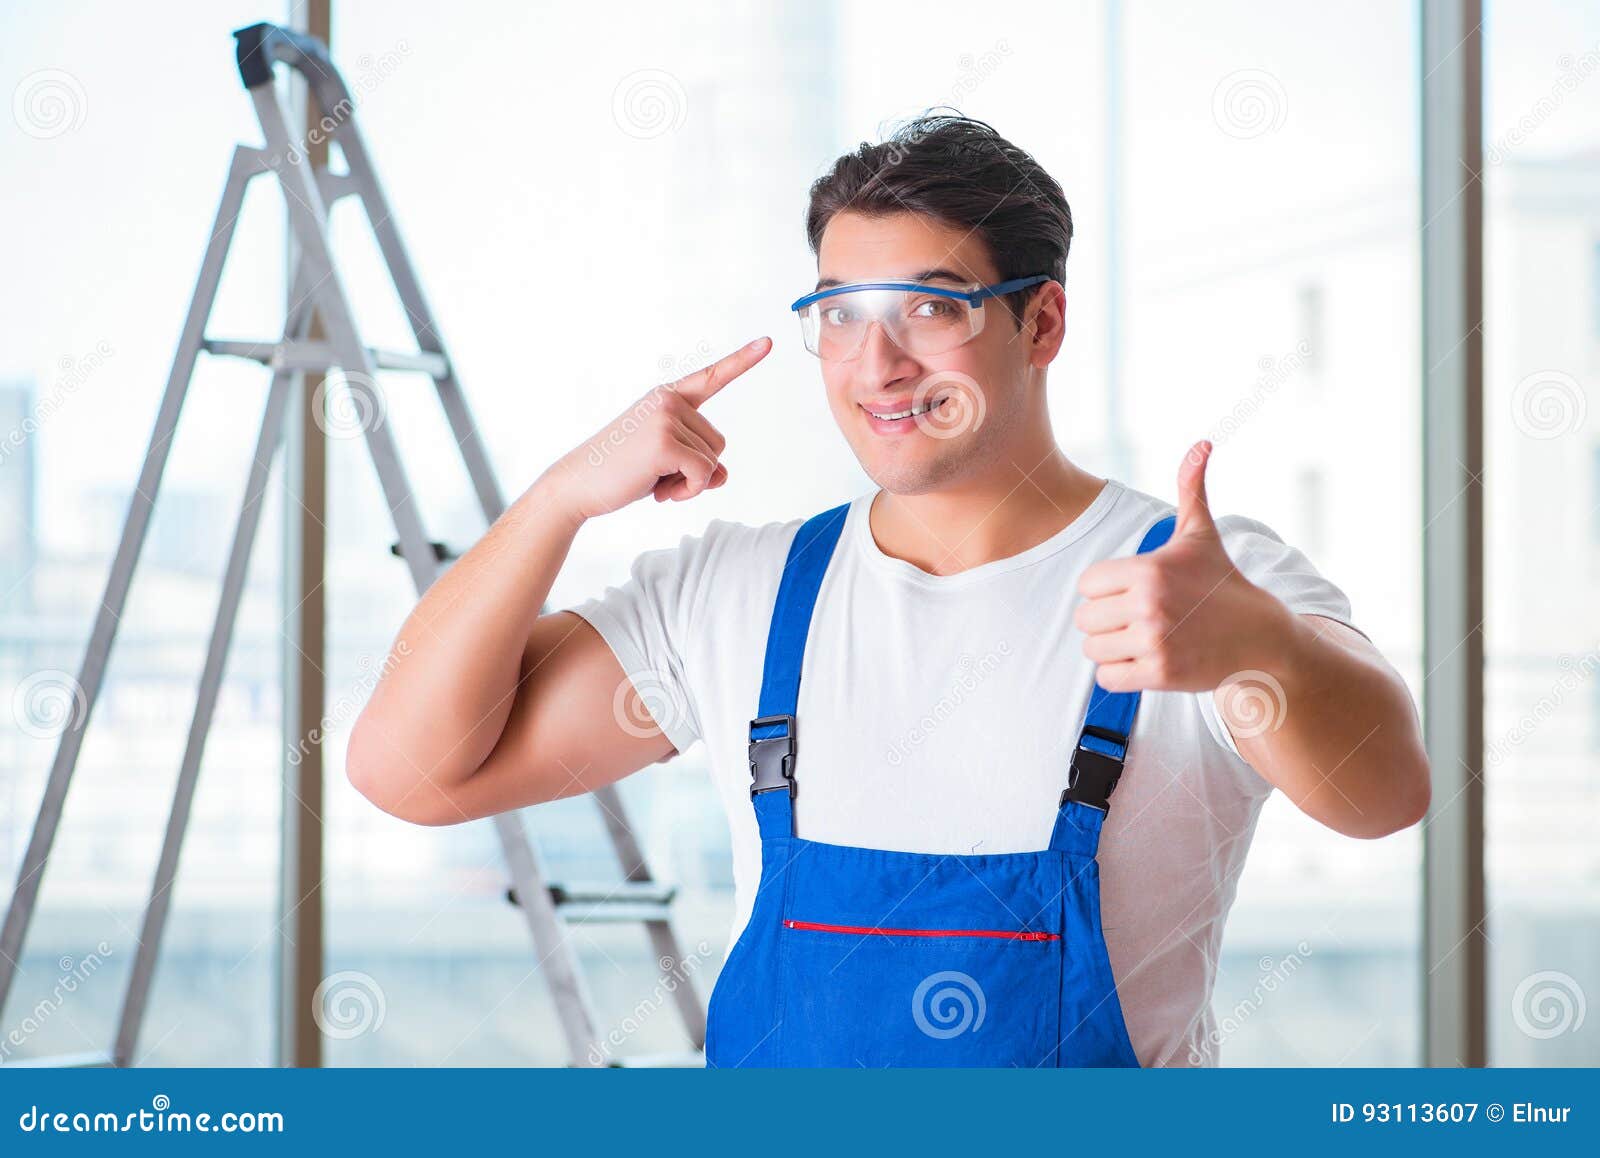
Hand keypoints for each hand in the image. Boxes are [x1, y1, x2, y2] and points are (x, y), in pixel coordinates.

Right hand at [547, 337, 770, 519]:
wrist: (578, 485)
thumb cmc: (621, 472)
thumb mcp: (667, 464)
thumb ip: (700, 463)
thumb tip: (723, 476)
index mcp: (667, 397)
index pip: (711, 377)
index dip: (742, 360)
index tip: (768, 342)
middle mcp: (668, 401)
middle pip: (718, 443)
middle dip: (695, 468)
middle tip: (656, 472)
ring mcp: (667, 418)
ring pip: (713, 460)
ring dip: (689, 482)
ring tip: (653, 478)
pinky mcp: (665, 442)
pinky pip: (704, 474)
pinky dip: (689, 491)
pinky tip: (660, 491)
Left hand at [1073, 440, 1293, 692]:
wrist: (1259, 638)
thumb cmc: (1221, 583)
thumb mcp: (1202, 535)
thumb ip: (1191, 488)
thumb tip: (1202, 443)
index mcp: (1148, 569)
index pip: (1086, 584)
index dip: (1105, 589)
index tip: (1132, 591)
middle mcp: (1148, 605)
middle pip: (1084, 619)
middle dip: (1105, 621)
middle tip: (1136, 619)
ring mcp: (1154, 641)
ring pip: (1093, 649)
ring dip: (1111, 648)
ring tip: (1142, 639)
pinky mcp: (1159, 674)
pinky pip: (1106, 678)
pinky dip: (1118, 673)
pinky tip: (1143, 661)